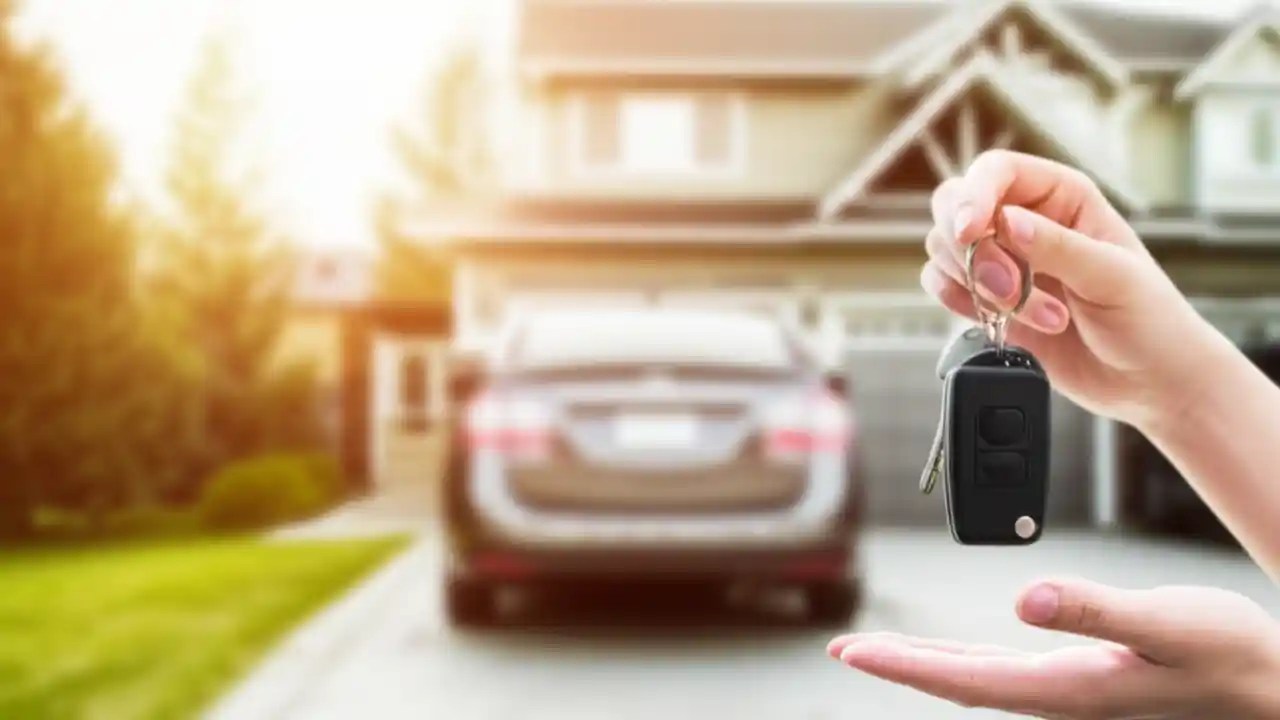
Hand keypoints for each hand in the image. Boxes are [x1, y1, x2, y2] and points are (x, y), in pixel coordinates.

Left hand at [828, 578, 1279, 718]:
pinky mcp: (1086, 677)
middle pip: (959, 683)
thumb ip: (1099, 612)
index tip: (852, 652)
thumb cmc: (1231, 655)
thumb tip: (1025, 599)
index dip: (903, 666)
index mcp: (1071, 688)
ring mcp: (1072, 689)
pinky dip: (967, 662)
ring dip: (925, 665)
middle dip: (898, 666)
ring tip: (879, 653)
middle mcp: (1062, 695)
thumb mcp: (1171, 625)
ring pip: (979, 679)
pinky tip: (957, 656)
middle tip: (843, 650)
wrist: (1271, 685)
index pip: (965, 680)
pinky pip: (1006, 672)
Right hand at [923, 151, 1226, 429]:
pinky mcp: (988, 299)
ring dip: (977, 286)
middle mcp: (1026, 221)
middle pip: (954, 205)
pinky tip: (1003, 322)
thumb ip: (1057, 246)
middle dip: (971, 250)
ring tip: (1038, 315)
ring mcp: (1003, 261)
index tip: (971, 233)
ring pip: (946, 249)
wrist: (1148, 381)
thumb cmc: (1149, 320)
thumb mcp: (1113, 276)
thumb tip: (1007, 221)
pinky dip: (960, 304)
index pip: (995, 172)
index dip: (973, 196)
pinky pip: (945, 286)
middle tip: (1009, 288)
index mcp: (1062, 196)